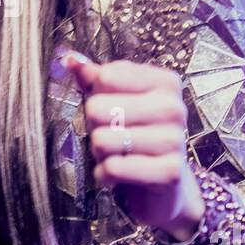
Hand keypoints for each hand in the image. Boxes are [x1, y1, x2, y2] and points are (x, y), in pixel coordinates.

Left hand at [63, 51, 204, 240]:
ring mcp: (175, 140)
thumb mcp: (115, 101)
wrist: (163, 185)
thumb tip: (70, 60)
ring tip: (117, 155)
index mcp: (164, 82)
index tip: (112, 109)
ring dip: (100, 153)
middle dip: (95, 128)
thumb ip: (93, 79)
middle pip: (98, 109)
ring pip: (103, 140)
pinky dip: (105, 174)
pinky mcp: (169, 172)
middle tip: (112, 136)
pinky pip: (113, 168)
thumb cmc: (135, 134)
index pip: (106, 77)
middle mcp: (174, 107)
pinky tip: (118, 174)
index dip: (96, 96)